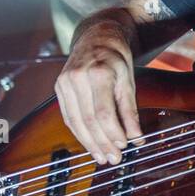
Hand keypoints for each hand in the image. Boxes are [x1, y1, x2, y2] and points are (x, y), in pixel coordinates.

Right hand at [54, 21, 143, 164]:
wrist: (95, 36)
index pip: (103, 112)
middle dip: (102, 142)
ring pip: (75, 121)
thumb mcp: (128, 79)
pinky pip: (68, 116)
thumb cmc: (115, 58)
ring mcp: (64, 82)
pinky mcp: (58, 87)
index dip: (112, 132)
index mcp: (98, 73)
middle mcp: (77, 77)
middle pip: (88, 119)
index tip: (123, 146)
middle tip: (113, 158)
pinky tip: (89, 144)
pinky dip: (79, 132)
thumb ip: (130, 109)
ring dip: (89, 143)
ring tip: (102, 157)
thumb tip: (136, 137)